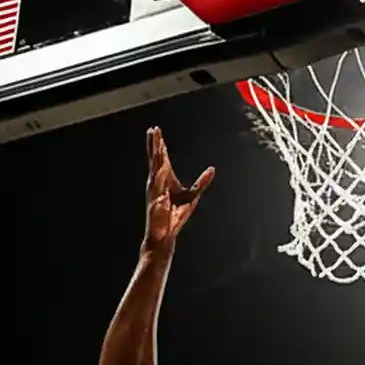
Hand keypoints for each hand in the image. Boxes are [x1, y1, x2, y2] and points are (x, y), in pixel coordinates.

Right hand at [143, 126, 213, 255]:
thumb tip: (211, 169)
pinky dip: (158, 177)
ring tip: (154, 141)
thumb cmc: (176, 215)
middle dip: (155, 144)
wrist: (165, 235)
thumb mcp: (193, 195)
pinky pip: (157, 186)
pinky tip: (160, 168)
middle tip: (153, 129)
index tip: (157, 131)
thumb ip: (201, 182)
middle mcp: (157, 182)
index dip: (160, 146)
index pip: (162, 159)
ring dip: (154, 155)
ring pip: (154, 168)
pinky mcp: (155, 200)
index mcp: (165, 180)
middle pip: (156, 159)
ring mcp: (154, 190)